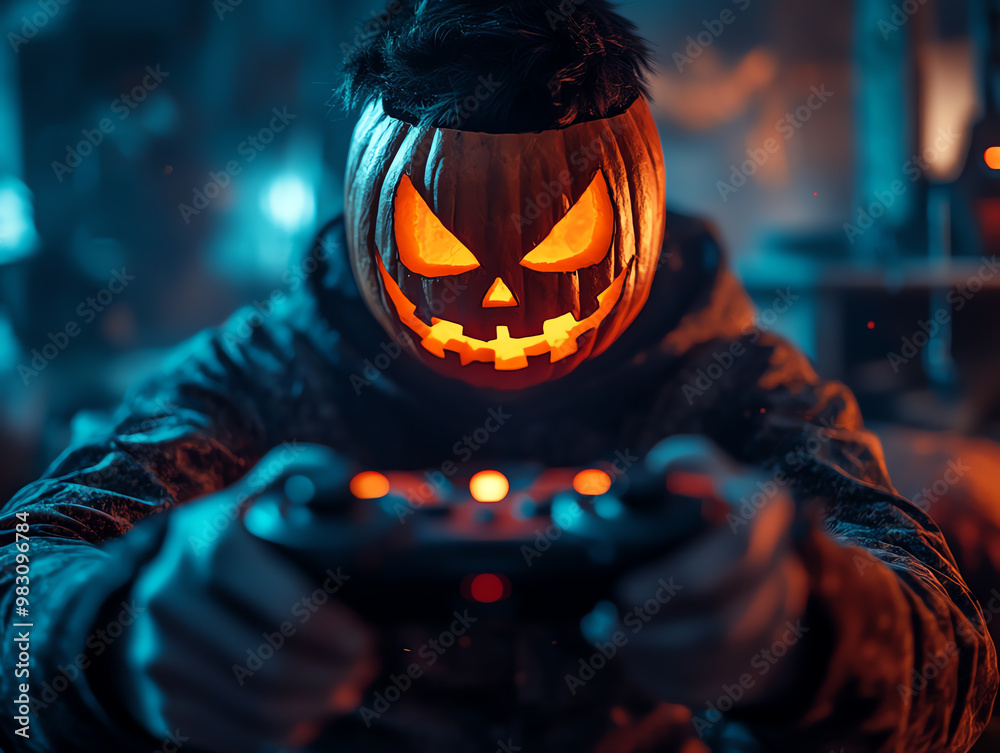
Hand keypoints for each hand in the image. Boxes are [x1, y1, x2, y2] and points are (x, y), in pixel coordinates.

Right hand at [114, 445, 378, 751]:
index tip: (364, 637)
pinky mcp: (162, 703)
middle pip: (270, 664)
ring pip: (257, 705)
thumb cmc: (236, 534)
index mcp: (204, 542)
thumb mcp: (265, 492)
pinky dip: (285, 730)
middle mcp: (169, 599)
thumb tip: (360, 490)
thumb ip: (314, 476)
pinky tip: (312, 710)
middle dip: (334, 673)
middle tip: (366, 667)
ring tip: (349, 688)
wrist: (153, 587)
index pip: (279, 604)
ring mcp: (158, 656)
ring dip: (317, 704)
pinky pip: (236, 734)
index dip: (330, 630)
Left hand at [608, 436, 809, 710]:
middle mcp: (782, 565)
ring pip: (718, 659)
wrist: (743, 542)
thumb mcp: (682, 466)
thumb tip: (604, 496)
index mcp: (765, 507)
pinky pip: (715, 685)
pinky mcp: (759, 658)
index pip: (740, 549)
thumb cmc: (696, 496)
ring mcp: (778, 617)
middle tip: (601, 622)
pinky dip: (663, 676)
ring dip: (652, 655)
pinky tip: (627, 655)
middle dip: (654, 631)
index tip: (623, 590)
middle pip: (725, 620)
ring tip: (604, 634)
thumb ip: (649, 478)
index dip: (679, 578)